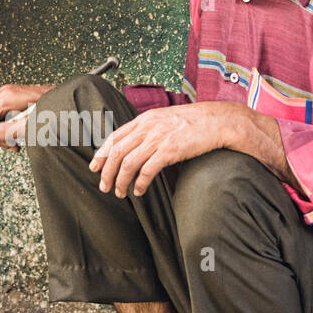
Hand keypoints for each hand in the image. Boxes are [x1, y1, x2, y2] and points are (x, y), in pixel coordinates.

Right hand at [0, 83, 53, 153]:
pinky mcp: (13, 101)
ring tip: (15, 146)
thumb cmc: (56, 112)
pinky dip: (4, 133)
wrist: (71, 101)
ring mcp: (8, 96)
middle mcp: (4, 94)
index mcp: (7, 97)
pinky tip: (17, 141)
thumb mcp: (31, 127)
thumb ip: (7, 132)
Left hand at [90, 102, 240, 195]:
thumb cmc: (194, 123)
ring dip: (121, 181)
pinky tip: (139, 191)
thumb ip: (148, 129)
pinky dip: (139, 183)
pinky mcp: (170, 150)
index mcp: (145, 119)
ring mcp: (158, 138)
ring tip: (121, 193)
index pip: (114, 137)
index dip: (101, 154)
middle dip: (106, 172)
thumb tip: (133, 146)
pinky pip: (147, 170)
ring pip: (128, 163)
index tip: (94, 167)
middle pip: (117, 152)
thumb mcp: (165, 119)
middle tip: (104, 187)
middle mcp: (148, 127)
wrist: (219, 121)